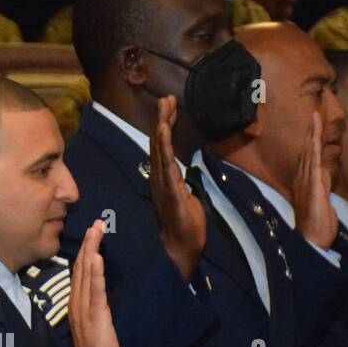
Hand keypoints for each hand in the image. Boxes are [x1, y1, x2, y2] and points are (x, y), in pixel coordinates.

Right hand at [68, 220, 121, 346]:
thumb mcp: (94, 324)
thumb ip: (95, 307)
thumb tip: (101, 292)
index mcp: (77, 304)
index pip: (80, 272)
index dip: (86, 251)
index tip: (93, 232)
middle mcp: (77, 303)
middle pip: (82, 268)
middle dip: (89, 243)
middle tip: (96, 222)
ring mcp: (84, 309)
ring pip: (87, 274)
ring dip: (92, 250)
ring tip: (96, 231)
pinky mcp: (96, 317)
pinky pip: (95, 292)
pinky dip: (96, 273)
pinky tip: (97, 258)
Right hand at [150, 95, 205, 280]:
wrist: (181, 248)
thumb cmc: (187, 227)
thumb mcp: (189, 200)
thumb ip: (185, 186)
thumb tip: (189, 177)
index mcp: (164, 181)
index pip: (163, 149)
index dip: (165, 129)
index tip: (170, 110)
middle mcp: (159, 179)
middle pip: (158, 144)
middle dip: (162, 120)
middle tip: (166, 98)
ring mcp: (162, 184)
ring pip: (160, 149)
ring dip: (162, 125)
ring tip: (165, 105)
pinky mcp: (170, 189)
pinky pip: (165, 163)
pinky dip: (164, 144)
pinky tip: (164, 129)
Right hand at [292, 112, 337, 250]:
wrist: (313, 241)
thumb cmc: (318, 226)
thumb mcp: (324, 201)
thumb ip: (324, 186)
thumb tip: (325, 173)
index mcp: (307, 184)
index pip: (311, 159)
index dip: (313, 142)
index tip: (316, 128)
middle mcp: (303, 181)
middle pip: (308, 152)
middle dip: (311, 133)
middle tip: (315, 115)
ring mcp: (306, 183)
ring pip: (310, 153)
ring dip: (312, 135)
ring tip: (315, 118)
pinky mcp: (312, 186)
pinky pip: (314, 162)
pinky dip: (314, 147)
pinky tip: (316, 136)